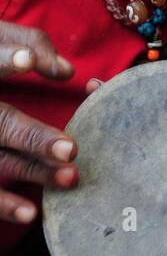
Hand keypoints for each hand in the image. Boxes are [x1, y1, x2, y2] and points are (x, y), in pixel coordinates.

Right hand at [0, 22, 96, 223]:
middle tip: (71, 149)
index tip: (29, 61)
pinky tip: (30, 212)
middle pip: (0, 123)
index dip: (6, 58)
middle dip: (33, 137)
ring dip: (31, 171)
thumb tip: (67, 72)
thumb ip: (29, 43)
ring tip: (69, 177)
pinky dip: (3, 204)